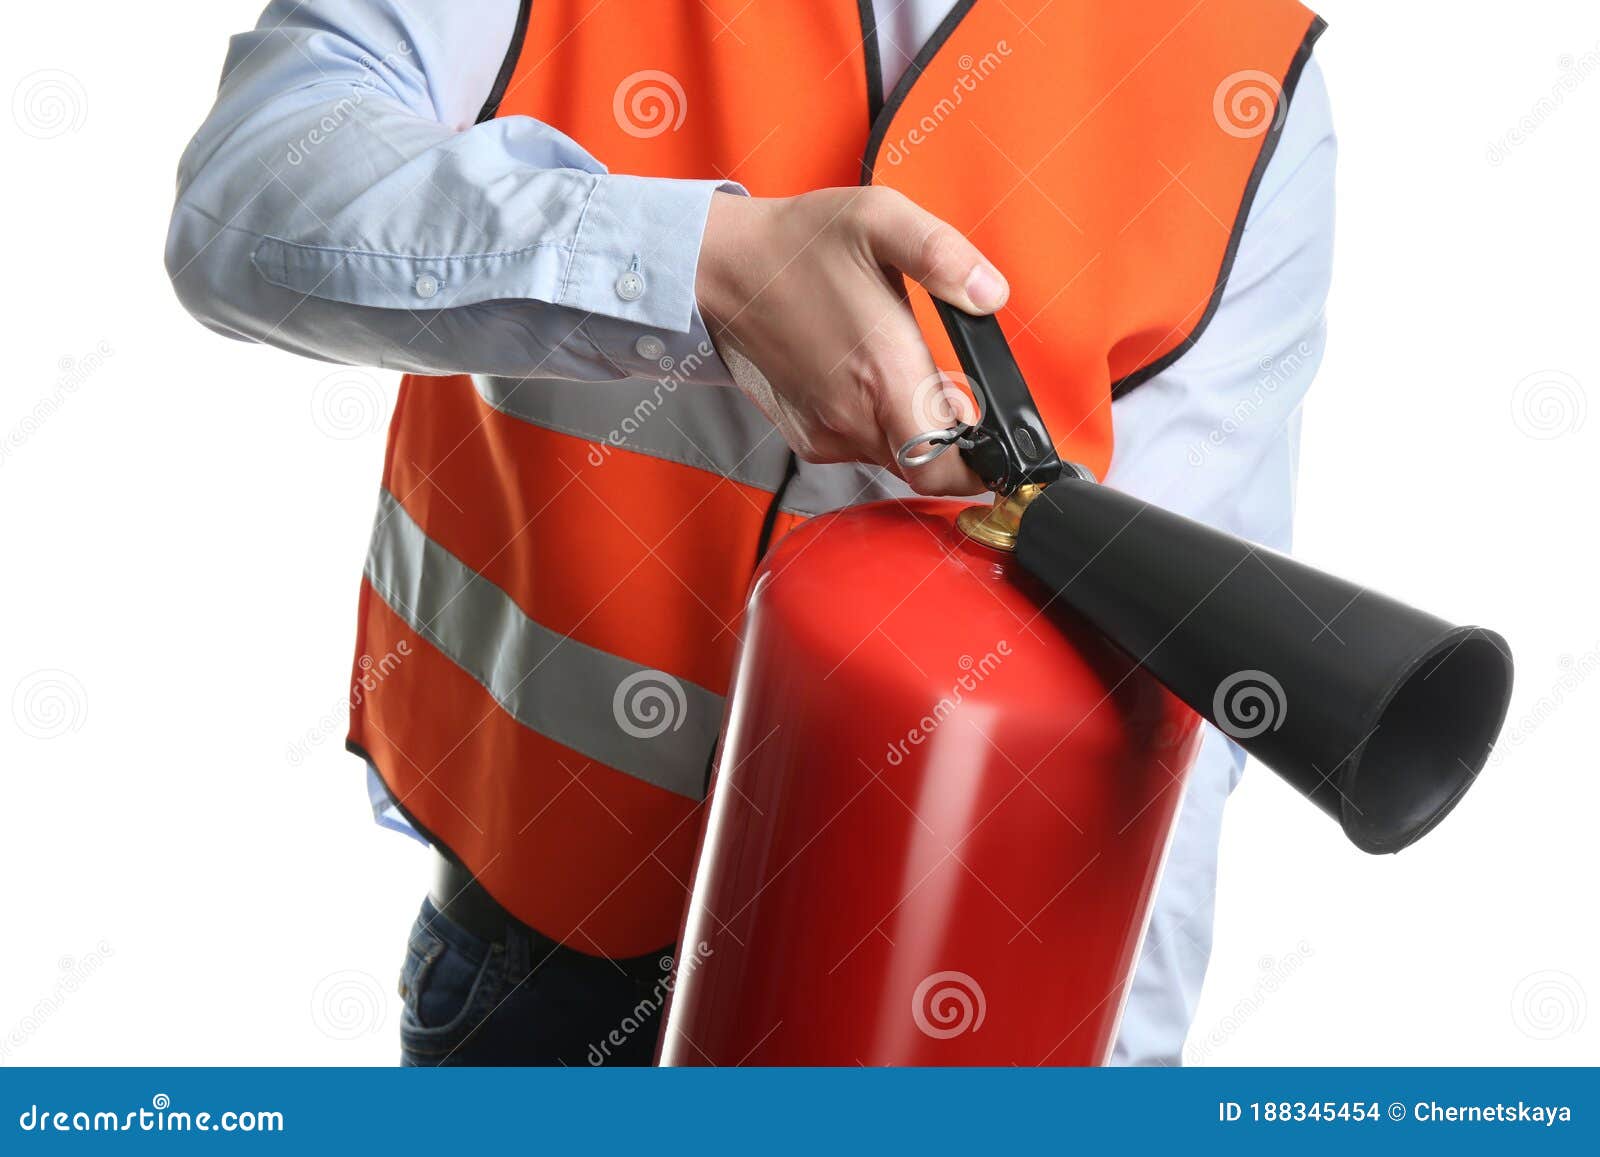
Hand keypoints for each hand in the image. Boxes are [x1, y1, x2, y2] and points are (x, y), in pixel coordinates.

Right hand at [695, 187, 1008, 495]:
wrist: (724, 268)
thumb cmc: (797, 245)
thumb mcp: (880, 219)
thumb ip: (944, 255)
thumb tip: (990, 293)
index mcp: (882, 374)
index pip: (944, 469)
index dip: (979, 469)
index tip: (994, 447)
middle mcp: (852, 417)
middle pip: (926, 467)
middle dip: (951, 440)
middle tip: (949, 386)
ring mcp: (825, 433)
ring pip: (894, 458)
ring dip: (912, 429)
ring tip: (901, 370)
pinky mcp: (807, 436)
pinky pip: (861, 448)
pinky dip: (877, 426)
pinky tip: (866, 379)